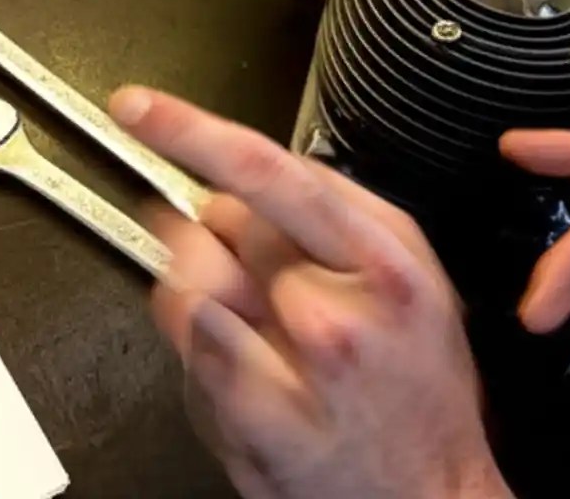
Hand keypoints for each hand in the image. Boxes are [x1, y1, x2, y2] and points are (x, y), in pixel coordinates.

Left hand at [110, 87, 511, 498]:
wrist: (428, 497)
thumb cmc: (419, 393)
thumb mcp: (409, 281)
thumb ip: (331, 220)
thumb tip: (241, 185)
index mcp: (387, 255)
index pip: (269, 170)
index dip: (190, 132)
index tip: (142, 110)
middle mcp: (345, 301)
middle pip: (221, 220)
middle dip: (220, 238)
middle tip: (256, 281)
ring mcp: (303, 362)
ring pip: (191, 279)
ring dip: (201, 292)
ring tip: (253, 330)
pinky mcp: (265, 417)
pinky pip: (189, 346)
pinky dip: (197, 342)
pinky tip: (241, 363)